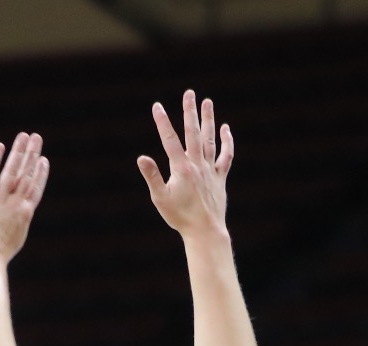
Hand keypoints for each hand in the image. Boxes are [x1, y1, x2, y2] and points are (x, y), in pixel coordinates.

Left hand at [0, 132, 50, 261]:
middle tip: (36, 137)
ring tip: (24, 136)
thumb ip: (17, 221)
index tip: (43, 160)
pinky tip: (0, 147)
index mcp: (25, 213)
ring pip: (11, 171)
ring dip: (19, 152)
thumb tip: (19, 213)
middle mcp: (15, 204)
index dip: (41, 173)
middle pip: (26, 174)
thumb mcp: (14, 238)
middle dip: (32, 154)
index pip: (35, 188)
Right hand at [137, 90, 233, 239]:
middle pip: (193, 133)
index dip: (162, 122)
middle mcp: (197, 164)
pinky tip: (225, 129)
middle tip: (189, 93)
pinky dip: (226, 141)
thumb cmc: (179, 217)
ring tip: (207, 102)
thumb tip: (141, 157)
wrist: (204, 230)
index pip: (170, 140)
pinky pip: (225, 155)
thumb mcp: (160, 198)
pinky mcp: (220, 177)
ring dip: (208, 120)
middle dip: (189, 112)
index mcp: (181, 168)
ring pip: (209, 139)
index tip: (157, 106)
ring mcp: (210, 169)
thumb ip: (151, 176)